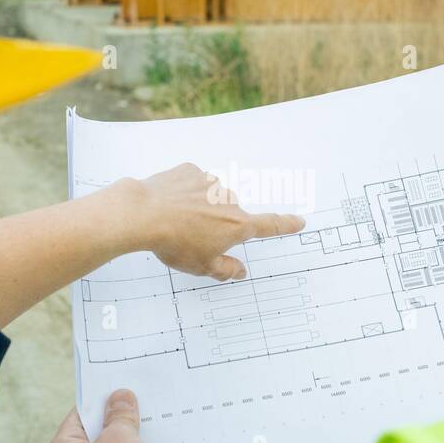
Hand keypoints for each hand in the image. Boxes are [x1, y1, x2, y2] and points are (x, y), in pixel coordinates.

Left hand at [123, 162, 305, 280]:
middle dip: (216, 224)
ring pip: (210, 198)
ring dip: (199, 207)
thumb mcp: (202, 267)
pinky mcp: (190, 171)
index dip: (286, 225)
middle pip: (229, 215)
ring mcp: (209, 182)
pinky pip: (192, 183)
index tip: (299, 221)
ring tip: (175, 220)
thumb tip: (240, 271)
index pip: (269, 226)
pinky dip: (184, 192)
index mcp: (236, 225)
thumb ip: (225, 270)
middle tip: (192, 237)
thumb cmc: (174, 243)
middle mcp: (228, 200)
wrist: (144, 213)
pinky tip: (169, 203)